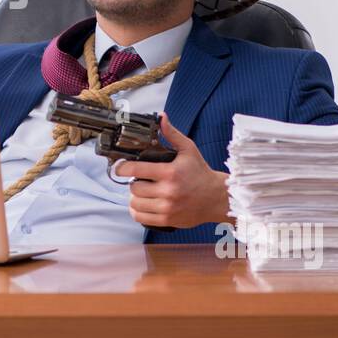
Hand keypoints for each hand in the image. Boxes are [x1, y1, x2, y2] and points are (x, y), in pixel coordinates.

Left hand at [113, 114, 228, 229]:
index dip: (122, 168)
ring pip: (135, 203)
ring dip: (135, 197)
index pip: (136, 170)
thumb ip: (171, 134)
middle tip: (139, 180)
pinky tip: (142, 204)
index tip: (120, 168)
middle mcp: (168, 191)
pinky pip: (141, 218)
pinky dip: (137, 211)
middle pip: (134, 188)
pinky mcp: (167, 220)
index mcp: (170, 172)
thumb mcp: (188, 150)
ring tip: (142, 192)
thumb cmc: (201, 173)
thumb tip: (161, 117)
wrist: (216, 198)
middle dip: (133, 183)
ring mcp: (167, 207)